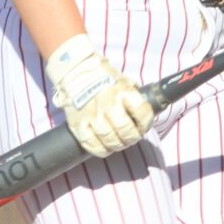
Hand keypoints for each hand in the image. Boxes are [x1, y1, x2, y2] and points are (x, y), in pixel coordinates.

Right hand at [48, 34, 154, 157]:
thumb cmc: (105, 80)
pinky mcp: (78, 125)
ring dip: (118, 145)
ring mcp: (91, 115)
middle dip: (133, 138)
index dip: (146, 123)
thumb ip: (136, 97)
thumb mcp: (125, 81)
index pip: (143, 113)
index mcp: (122, 91)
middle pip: (126, 131)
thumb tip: (146, 115)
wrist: (77, 73)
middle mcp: (107, 103)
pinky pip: (92, 145)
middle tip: (132, 137)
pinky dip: (102, 150)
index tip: (143, 125)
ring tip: (119, 142)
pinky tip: (106, 146)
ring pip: (110, 141)